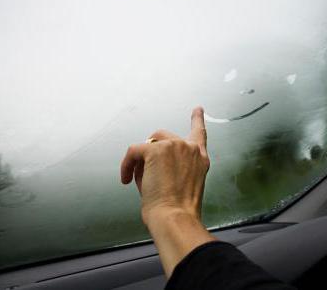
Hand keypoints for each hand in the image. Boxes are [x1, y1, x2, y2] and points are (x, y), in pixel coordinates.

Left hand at [120, 106, 209, 223]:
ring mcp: (174, 146)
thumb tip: (149, 162)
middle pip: (164, 137)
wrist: (175, 216)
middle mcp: (189, 149)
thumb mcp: (183, 184)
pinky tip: (127, 179)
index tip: (197, 110)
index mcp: (200, 159)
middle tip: (145, 171)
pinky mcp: (156, 149)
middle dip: (151, 152)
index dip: (197, 119)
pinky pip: (134, 151)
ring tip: (138, 180)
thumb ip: (173, 167)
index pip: (199, 134)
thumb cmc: (179, 209)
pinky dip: (127, 165)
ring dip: (140, 161)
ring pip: (149, 142)